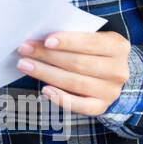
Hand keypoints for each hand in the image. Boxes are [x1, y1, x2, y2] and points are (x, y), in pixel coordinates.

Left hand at [15, 30, 131, 115]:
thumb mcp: (93, 38)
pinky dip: (62, 98)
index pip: (91, 42)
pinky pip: (80, 106)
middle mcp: (118, 70)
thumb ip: (74, 36)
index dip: (68, 41)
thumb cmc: (94, 51)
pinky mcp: (101, 106)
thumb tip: (41, 38)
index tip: (45, 40)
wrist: (113, 74)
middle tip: (25, 49)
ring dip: (46, 73)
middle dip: (48, 56)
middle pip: (78, 63)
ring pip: (75, 83)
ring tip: (25, 65)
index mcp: (117, 46)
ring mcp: (111, 91)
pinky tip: (45, 90)